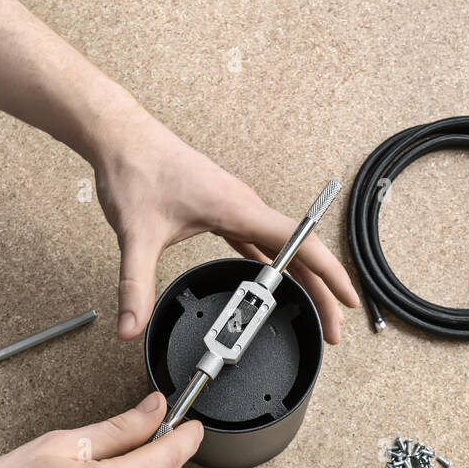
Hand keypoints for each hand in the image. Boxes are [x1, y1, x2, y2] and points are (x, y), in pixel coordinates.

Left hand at [90, 100, 360, 343]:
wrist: (122, 138)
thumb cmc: (136, 170)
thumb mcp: (135, 236)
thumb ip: (135, 285)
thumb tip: (129, 326)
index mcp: (237, 208)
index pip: (299, 243)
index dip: (329, 274)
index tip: (346, 299)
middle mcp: (244, 206)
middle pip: (299, 252)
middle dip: (322, 291)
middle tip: (332, 329)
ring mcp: (236, 208)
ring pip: (282, 249)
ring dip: (302, 280)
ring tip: (313, 313)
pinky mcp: (223, 211)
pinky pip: (260, 243)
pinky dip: (274, 267)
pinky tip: (273, 286)